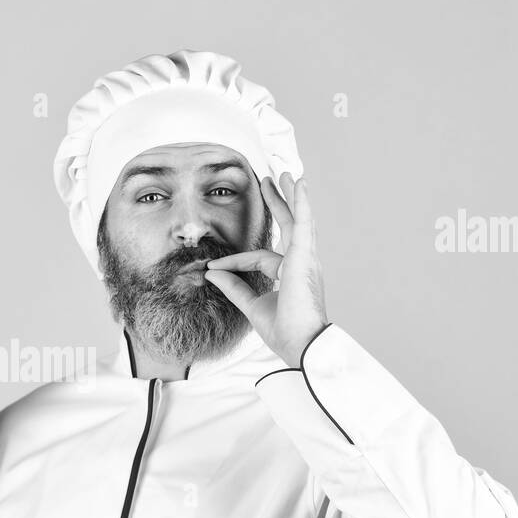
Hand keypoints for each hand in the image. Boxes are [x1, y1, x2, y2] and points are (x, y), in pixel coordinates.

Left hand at [203, 172, 328, 367]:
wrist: (300, 343)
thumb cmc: (283, 331)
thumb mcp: (252, 306)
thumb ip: (234, 288)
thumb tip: (212, 274)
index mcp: (289, 276)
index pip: (259, 258)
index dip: (234, 261)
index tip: (212, 267)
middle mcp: (300, 264)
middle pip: (287, 227)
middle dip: (278, 204)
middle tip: (271, 182)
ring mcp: (305, 259)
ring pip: (297, 219)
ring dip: (291, 195)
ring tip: (285, 174)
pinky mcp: (305, 256)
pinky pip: (303, 223)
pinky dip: (301, 202)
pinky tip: (298, 183)